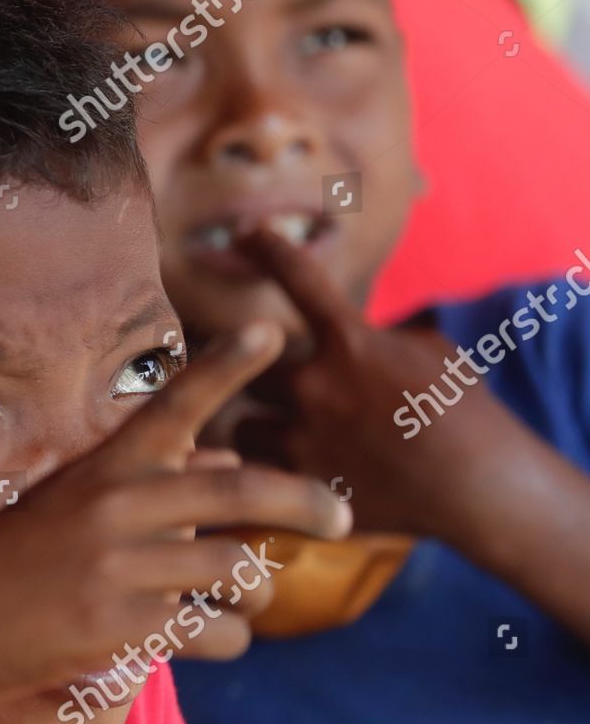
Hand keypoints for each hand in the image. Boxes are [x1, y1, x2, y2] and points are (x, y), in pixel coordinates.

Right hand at [0, 320, 352, 713]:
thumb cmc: (12, 563)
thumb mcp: (71, 506)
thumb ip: (153, 480)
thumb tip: (231, 461)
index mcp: (103, 470)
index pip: (171, 406)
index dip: (224, 366)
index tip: (270, 330)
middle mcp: (116, 507)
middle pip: (242, 497)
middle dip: (309, 505)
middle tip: (345, 519)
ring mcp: (120, 566)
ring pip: (239, 573)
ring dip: (259, 592)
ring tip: (248, 600)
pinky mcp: (124, 626)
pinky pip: (216, 632)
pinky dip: (229, 639)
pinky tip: (212, 640)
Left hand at [229, 228, 541, 544]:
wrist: (481, 490)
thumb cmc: (462, 412)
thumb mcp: (427, 351)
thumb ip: (372, 334)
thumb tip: (340, 322)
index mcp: (352, 342)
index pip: (298, 279)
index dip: (269, 250)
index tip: (249, 234)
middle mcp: (317, 384)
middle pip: (248, 359)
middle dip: (254, 365)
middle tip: (264, 374)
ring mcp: (305, 437)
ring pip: (243, 420)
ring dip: (258, 423)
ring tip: (281, 434)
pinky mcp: (300, 483)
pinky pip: (257, 469)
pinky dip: (267, 468)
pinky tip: (280, 474)